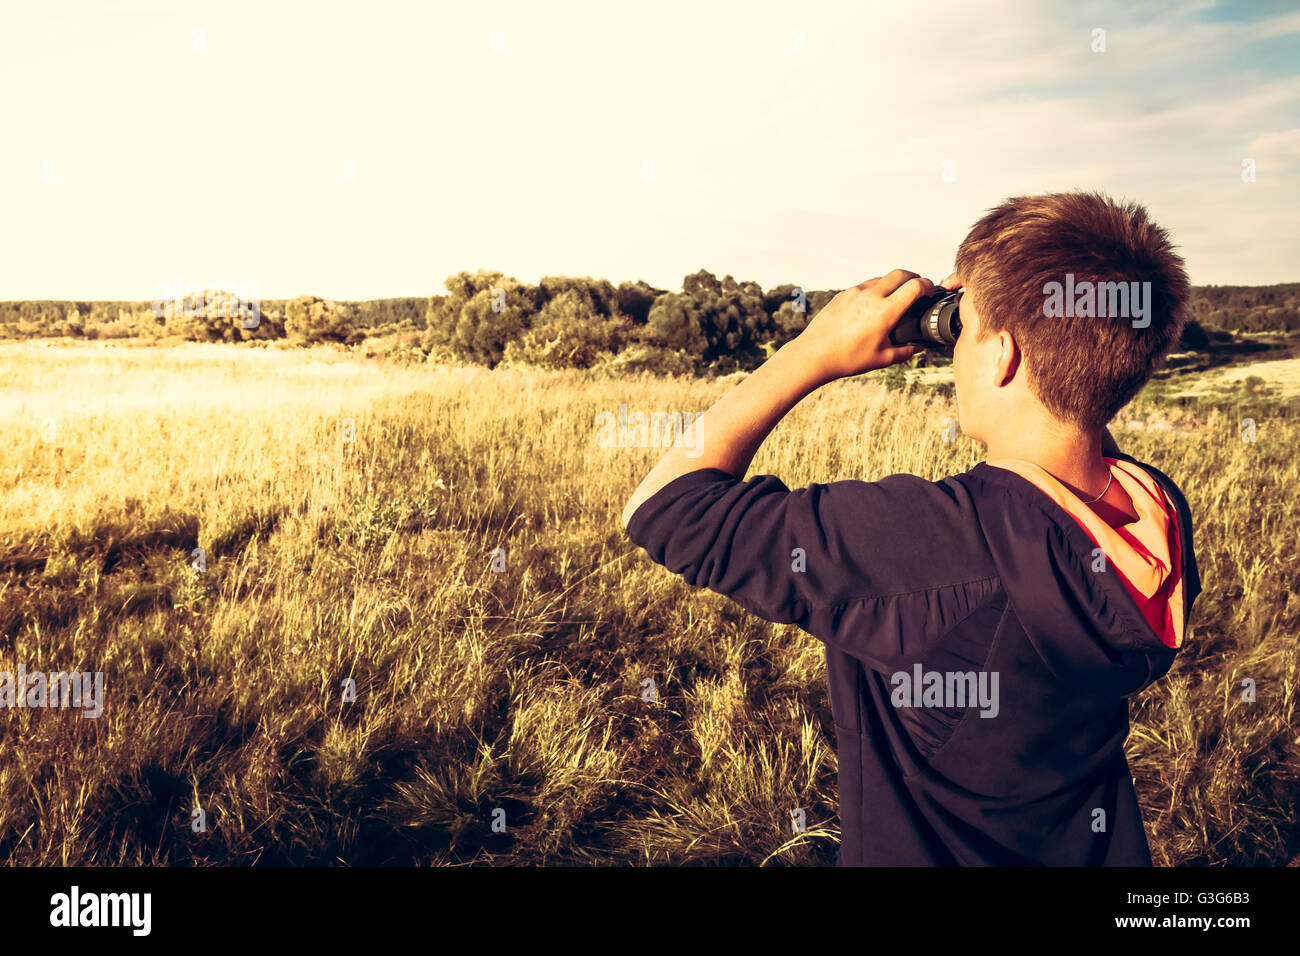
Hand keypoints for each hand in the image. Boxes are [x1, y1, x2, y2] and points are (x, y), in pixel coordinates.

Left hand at [788, 269, 936, 382]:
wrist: (814, 354)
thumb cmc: (848, 358)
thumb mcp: (883, 358)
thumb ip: (906, 351)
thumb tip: (921, 347)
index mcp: (885, 311)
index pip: (915, 285)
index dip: (928, 285)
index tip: (930, 291)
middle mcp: (871, 296)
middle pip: (901, 273)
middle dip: (914, 277)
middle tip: (919, 288)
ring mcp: (855, 292)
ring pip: (882, 278)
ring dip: (893, 283)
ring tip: (896, 297)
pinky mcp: (843, 294)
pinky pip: (864, 286)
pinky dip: (875, 290)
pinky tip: (874, 305)